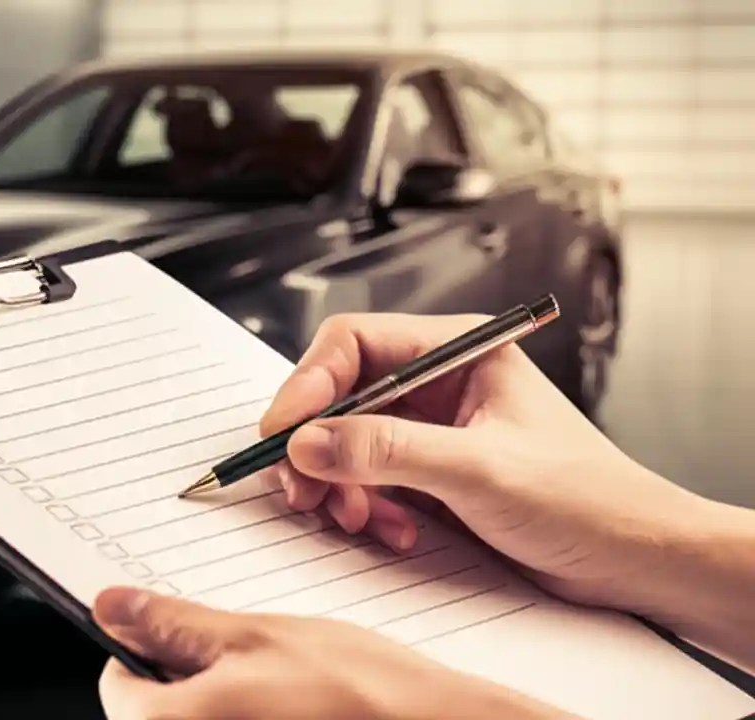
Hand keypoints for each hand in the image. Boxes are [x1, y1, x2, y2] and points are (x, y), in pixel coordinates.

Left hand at [93, 585, 572, 719]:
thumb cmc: (358, 687)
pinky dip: (250, 714)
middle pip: (156, 713)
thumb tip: (113, 606)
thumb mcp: (255, 635)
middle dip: (188, 679)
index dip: (145, 650)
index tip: (181, 635)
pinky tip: (293, 707)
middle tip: (248, 659)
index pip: (118, 687)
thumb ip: (172, 624)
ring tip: (280, 684)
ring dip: (221, 698)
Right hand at [261, 312, 754, 668]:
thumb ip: (388, 451)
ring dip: (337, 483)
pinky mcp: (428, 470)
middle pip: (339, 394)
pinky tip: (391, 531)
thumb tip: (309, 441)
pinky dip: (364, 506)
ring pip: (344, 440)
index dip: (308, 384)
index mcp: (457, 351)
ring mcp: (430, 427)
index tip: (281, 432)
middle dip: (316, 445)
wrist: (631, 557)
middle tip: (303, 489)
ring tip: (356, 520)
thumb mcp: (479, 470)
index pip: (354, 343)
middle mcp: (438, 381)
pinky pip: (366, 478)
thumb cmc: (585, 498)